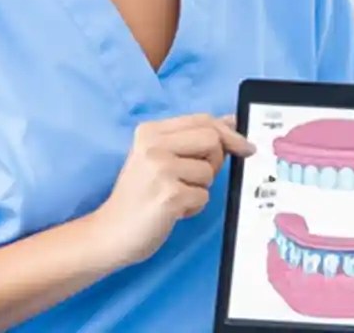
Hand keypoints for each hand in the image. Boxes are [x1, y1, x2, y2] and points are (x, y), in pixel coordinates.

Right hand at [90, 113, 254, 267]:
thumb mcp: (158, 157)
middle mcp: (153, 145)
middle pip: (212, 140)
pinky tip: (173, 211)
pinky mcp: (169, 195)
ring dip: (200, 188)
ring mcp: (160, 170)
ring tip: (175, 196)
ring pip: (210, 171)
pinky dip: (194, 207)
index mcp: (150, 131)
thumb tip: (231, 120)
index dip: (228, 132)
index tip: (244, 146)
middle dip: (215, 161)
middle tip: (196, 178)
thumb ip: (191, 138)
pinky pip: (204, 196)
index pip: (203, 120)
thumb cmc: (139, 196)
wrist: (109, 233)